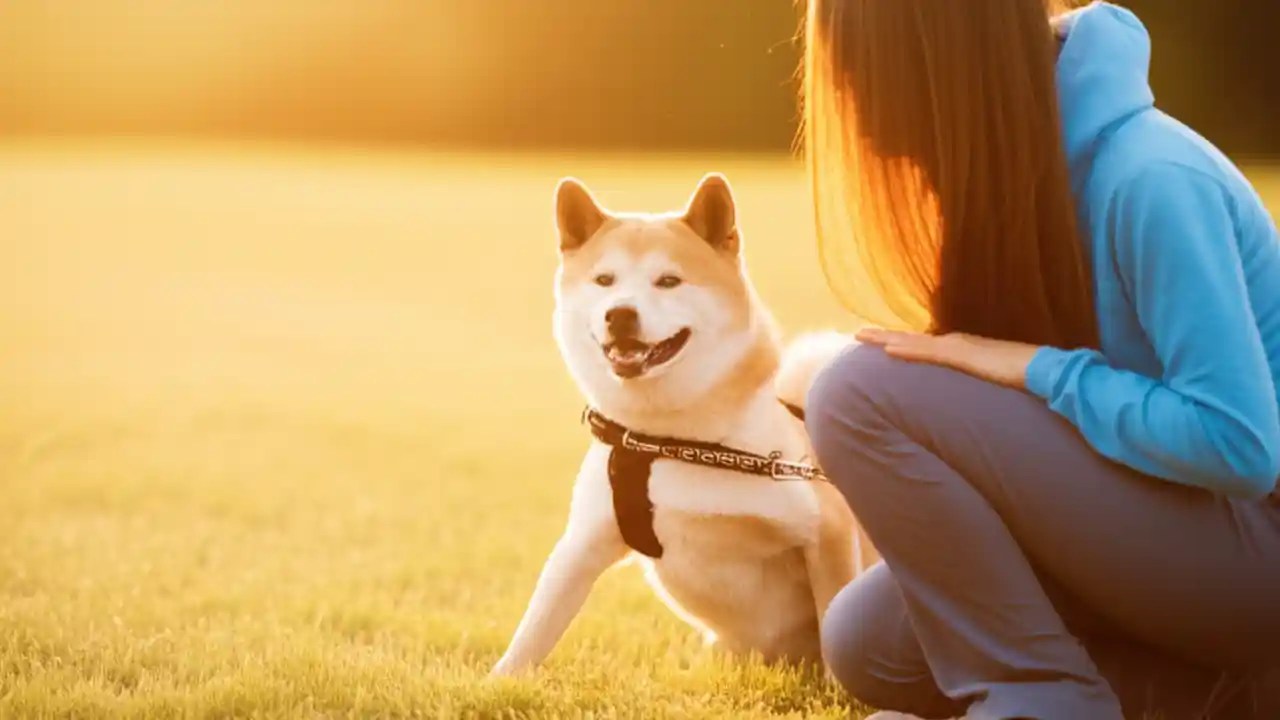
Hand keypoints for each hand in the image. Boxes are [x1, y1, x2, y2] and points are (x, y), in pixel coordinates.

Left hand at [855, 328, 1038, 389]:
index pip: (925, 345)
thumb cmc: (1024, 377)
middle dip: (885, 336)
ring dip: (886, 339)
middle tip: (858, 334)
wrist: (1044, 370)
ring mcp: (958, 348)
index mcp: (963, 349)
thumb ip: (978, 385)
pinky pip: (927, 354)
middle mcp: (957, 343)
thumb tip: (970, 400)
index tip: (881, 342)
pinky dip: (906, 351)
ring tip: (860, 336)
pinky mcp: (962, 357)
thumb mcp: (993, 382)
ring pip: (914, 342)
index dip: (902, 343)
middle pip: (913, 339)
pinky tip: (886, 351)